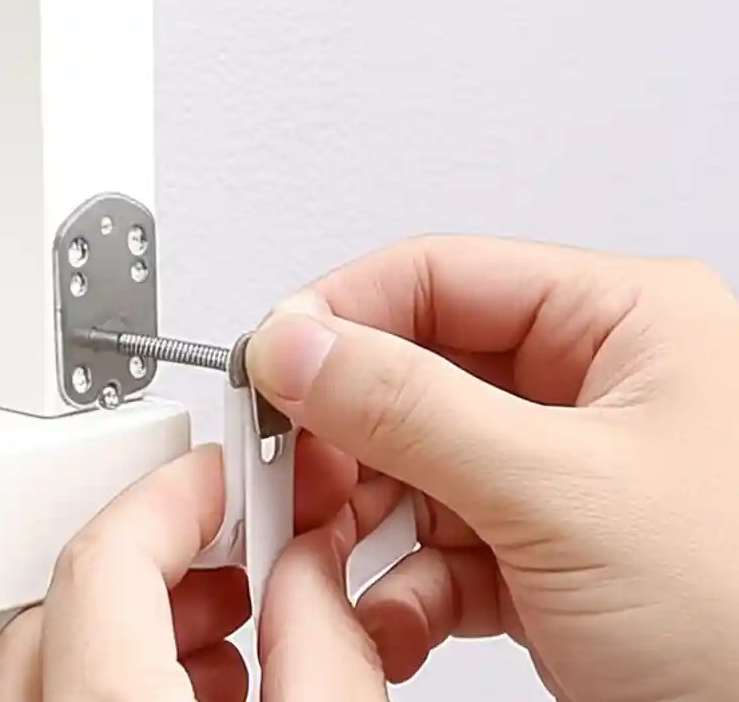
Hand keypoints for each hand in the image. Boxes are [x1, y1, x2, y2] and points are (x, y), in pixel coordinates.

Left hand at [0, 445, 407, 700]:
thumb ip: (323, 653)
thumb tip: (312, 574)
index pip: (109, 555)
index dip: (182, 496)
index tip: (238, 484)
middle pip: (66, 594)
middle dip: (165, 560)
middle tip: (249, 564)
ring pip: (31, 652)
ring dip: (124, 625)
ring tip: (220, 647)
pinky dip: (84, 678)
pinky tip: (168, 698)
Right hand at [246, 235, 738, 700]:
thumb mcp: (563, 493)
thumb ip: (411, 409)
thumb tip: (296, 348)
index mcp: (625, 327)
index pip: (440, 280)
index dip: (341, 318)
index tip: (268, 367)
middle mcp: (593, 393)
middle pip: (416, 377)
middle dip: (345, 439)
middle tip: (289, 475)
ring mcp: (564, 480)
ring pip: (415, 469)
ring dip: (363, 521)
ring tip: (331, 557)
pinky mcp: (546, 558)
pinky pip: (439, 546)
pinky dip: (400, 585)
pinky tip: (392, 614)